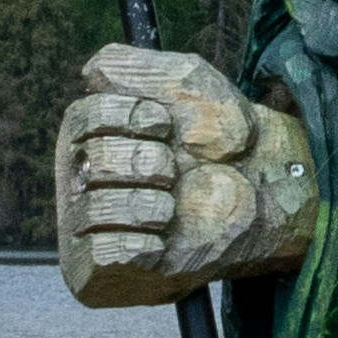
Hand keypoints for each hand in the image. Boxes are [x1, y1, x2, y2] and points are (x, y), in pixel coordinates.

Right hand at [56, 44, 320, 307]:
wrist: (260, 193)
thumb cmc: (220, 135)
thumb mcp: (186, 81)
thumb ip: (135, 66)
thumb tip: (89, 71)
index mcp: (88, 133)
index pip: (84, 116)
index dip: (132, 119)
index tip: (165, 126)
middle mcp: (78, 178)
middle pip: (92, 162)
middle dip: (149, 163)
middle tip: (174, 171)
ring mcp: (84, 227)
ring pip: (96, 207)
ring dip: (152, 204)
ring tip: (172, 208)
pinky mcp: (98, 272)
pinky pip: (104, 253)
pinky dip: (143, 245)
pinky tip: (161, 241)